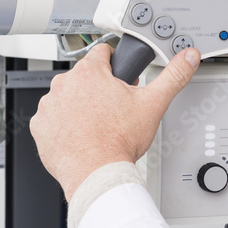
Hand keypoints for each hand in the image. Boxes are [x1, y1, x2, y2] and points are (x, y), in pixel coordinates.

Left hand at [29, 42, 200, 200]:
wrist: (96, 174)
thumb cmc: (118, 142)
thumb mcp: (153, 104)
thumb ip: (173, 76)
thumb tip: (187, 58)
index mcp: (89, 73)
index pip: (102, 53)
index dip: (115, 65)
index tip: (119, 78)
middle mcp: (64, 85)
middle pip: (84, 77)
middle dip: (98, 89)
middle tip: (113, 108)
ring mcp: (49, 107)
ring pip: (67, 97)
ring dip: (78, 106)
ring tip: (96, 124)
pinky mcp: (40, 127)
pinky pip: (52, 119)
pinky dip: (63, 125)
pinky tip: (80, 134)